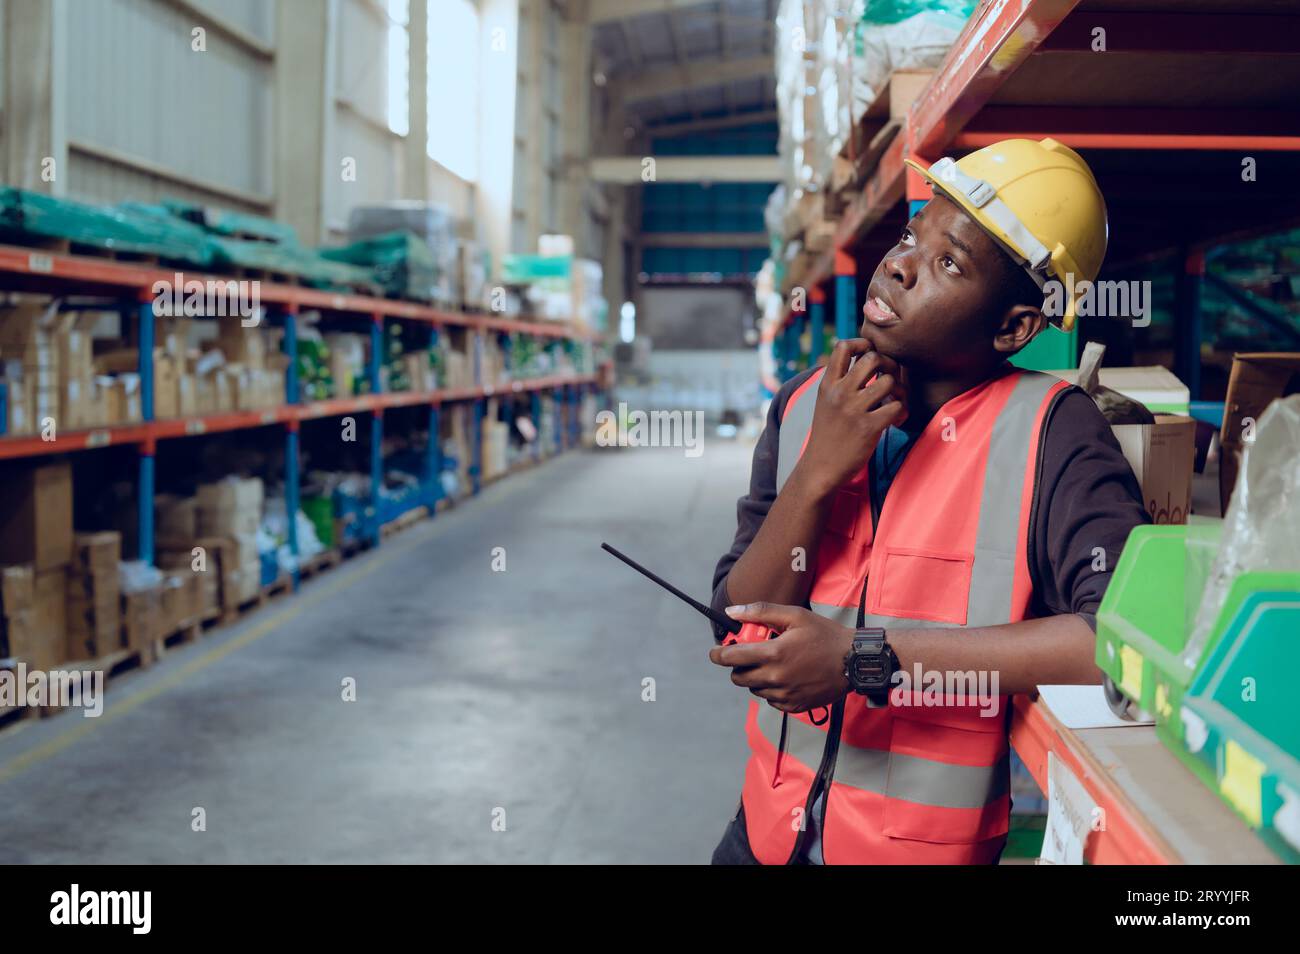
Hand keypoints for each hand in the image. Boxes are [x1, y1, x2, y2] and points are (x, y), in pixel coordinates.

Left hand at [708, 602, 853, 712]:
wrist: (855, 661)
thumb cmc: (825, 635)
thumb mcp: (795, 615)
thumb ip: (760, 613)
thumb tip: (732, 612)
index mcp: (773, 654)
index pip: (731, 659)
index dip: (718, 654)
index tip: (715, 652)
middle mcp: (776, 677)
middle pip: (738, 678)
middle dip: (738, 666)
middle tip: (750, 655)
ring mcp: (785, 694)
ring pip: (754, 689)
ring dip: (756, 677)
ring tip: (774, 664)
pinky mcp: (795, 706)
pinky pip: (771, 700)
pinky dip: (772, 689)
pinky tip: (786, 676)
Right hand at [794, 339, 906, 495]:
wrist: (820, 468)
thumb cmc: (827, 435)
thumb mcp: (825, 402)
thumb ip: (840, 382)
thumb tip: (864, 360)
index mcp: (827, 384)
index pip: (843, 346)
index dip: (862, 344)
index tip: (870, 356)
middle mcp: (839, 393)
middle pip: (873, 357)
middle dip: (889, 364)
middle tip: (890, 379)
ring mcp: (853, 410)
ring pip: (889, 381)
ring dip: (900, 390)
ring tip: (896, 402)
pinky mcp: (868, 427)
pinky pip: (897, 406)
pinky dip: (902, 411)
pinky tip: (896, 420)